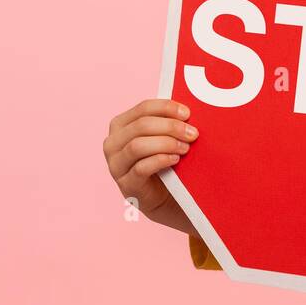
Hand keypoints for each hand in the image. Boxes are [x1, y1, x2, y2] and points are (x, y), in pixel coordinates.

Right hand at [103, 98, 199, 234]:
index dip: (166, 108)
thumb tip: (188, 110)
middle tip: (193, 133)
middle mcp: (112, 143)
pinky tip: (176, 159)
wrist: (164, 196)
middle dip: (171, 127)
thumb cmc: (164, 159)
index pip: (143, 108)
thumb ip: (168, 122)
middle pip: (141, 125)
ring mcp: (116, 165)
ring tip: (186, 147)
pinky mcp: (125, 184)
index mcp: (121, 125)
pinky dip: (160, 160)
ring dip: (166, 143)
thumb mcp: (163, 136)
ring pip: (137, 146)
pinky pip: (140, 168)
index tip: (188, 113)